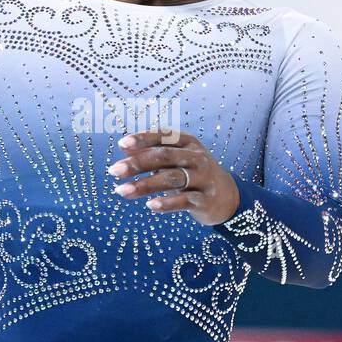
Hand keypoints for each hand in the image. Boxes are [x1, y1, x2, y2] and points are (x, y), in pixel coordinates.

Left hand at [108, 129, 240, 225]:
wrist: (227, 197)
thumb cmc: (194, 174)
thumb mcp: (177, 159)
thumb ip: (154, 153)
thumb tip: (125, 149)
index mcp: (188, 143)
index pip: (165, 136)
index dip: (144, 139)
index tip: (122, 144)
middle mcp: (196, 157)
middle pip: (164, 157)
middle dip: (137, 163)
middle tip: (114, 171)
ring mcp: (202, 178)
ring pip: (171, 179)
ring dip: (144, 185)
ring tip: (121, 191)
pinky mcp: (205, 199)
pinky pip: (184, 200)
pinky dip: (167, 203)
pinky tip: (150, 205)